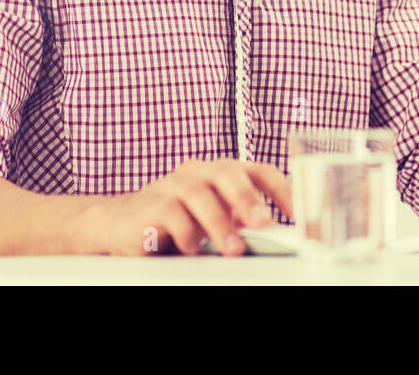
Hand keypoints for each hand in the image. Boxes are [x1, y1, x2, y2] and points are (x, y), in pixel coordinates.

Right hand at [79, 159, 293, 256]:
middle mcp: (199, 172)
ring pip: (200, 193)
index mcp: (221, 173)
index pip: (258, 171)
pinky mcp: (152, 203)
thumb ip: (240, 224)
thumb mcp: (214, 222)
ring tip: (233, 248)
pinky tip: (192, 248)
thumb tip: (276, 241)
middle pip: (227, 173)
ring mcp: (174, 185)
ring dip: (220, 222)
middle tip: (263, 225)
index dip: (281, 189)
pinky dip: (187, 233)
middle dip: (248, 199)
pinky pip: (172, 213)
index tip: (298, 212)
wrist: (120, 224)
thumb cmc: (177, 223)